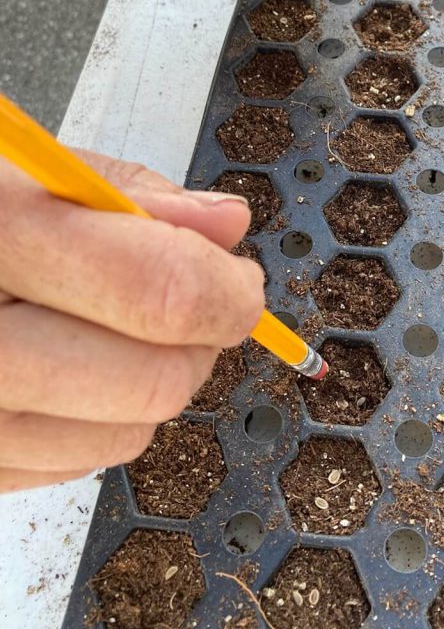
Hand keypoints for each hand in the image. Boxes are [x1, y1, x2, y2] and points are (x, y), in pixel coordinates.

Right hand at [0, 152, 262, 492]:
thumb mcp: (20, 162)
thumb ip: (125, 192)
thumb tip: (224, 225)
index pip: (158, 292)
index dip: (226, 292)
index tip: (237, 281)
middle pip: (152, 380)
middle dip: (197, 341)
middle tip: (189, 303)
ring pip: (124, 435)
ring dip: (151, 384)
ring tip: (114, 329)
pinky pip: (70, 466)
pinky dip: (95, 422)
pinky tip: (63, 369)